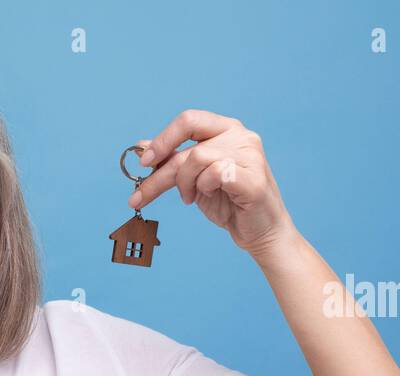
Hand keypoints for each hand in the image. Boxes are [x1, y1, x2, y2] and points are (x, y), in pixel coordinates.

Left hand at [127, 109, 297, 257]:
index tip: (144, 162)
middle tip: (140, 196)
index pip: (188, 120)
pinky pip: (215, 173)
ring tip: (188, 197)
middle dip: (160, 173)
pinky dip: (203, 187)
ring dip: (184, 183)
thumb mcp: (193, 179)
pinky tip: (207, 196)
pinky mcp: (254, 178)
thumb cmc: (228, 203)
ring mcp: (250, 154)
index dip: (162, 139)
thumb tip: (142, 145)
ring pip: (197, 158)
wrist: (259, 231)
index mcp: (225, 129)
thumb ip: (173, 160)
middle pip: (188, 144)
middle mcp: (240, 135)